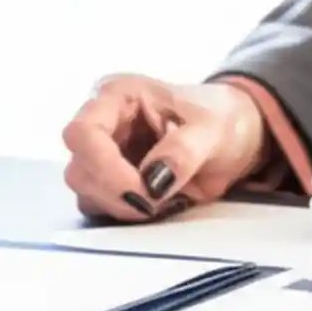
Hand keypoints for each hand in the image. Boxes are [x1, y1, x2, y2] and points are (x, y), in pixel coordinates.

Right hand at [62, 74, 266, 220]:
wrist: (232, 136)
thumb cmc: (219, 119)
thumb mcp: (212, 129)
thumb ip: (183, 151)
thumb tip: (153, 181)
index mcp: (118, 96)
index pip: (83, 133)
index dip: (105, 168)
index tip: (143, 191)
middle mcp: (102, 124)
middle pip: (79, 170)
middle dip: (116, 194)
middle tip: (158, 202)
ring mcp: (103, 156)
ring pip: (87, 194)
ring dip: (123, 206)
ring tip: (165, 199)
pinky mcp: (111, 184)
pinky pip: (103, 208)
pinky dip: (129, 214)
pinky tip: (159, 203)